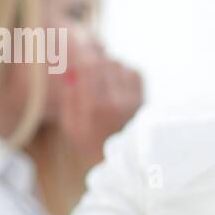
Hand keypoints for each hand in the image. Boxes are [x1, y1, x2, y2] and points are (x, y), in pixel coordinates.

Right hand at [59, 52, 142, 170]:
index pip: (89, 66)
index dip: (81, 55)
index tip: (75, 53)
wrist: (123, 161)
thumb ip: (70, 98)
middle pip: (105, 62)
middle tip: (86, 63)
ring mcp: (133, 100)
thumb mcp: (71, 126)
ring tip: (101, 79)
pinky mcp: (144, 99)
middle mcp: (117, 101)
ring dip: (108, 67)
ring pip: (119, 65)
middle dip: (93, 59)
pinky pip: (133, 73)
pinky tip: (116, 83)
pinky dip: (124, 73)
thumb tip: (71, 73)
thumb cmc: (90, 143)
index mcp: (95, 107)